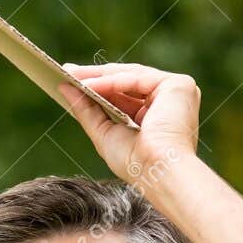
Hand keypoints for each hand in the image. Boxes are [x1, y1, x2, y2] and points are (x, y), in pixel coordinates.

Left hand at [60, 62, 200, 187]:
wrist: (158, 172)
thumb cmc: (135, 164)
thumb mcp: (103, 133)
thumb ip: (86, 110)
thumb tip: (64, 88)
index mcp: (157, 115)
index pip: (124, 94)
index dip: (98, 86)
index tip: (71, 80)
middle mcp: (169, 101)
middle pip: (126, 81)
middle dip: (95, 76)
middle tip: (68, 70)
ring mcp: (176, 91)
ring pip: (130, 76)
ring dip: (98, 76)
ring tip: (71, 75)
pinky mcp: (178, 85)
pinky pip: (136, 78)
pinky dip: (109, 82)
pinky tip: (86, 85)